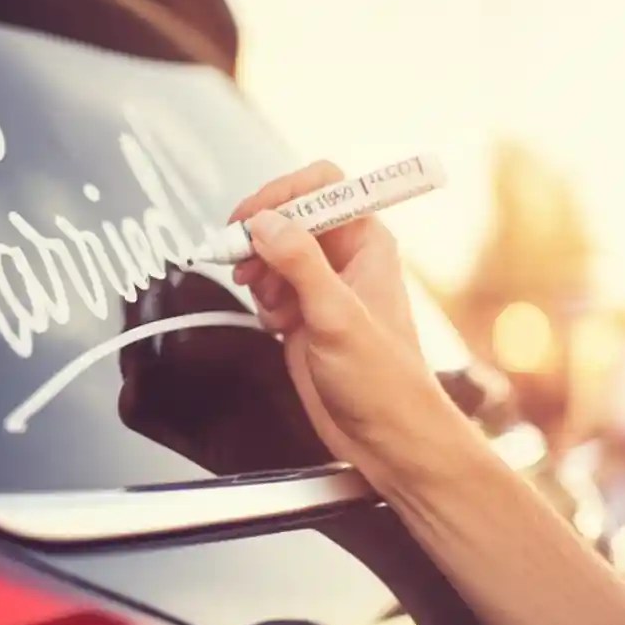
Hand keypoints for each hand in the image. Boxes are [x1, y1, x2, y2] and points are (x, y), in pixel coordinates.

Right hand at [229, 161, 485, 492]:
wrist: (387, 438)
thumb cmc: (384, 383)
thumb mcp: (337, 317)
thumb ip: (300, 263)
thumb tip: (265, 222)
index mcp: (367, 244)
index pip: (321, 186)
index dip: (282, 194)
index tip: (250, 218)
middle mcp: (346, 259)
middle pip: (289, 217)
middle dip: (259, 237)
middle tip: (238, 259)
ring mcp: (323, 287)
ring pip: (274, 252)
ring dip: (259, 271)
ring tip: (268, 302)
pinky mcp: (305, 315)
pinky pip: (271, 286)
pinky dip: (263, 300)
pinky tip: (276, 325)